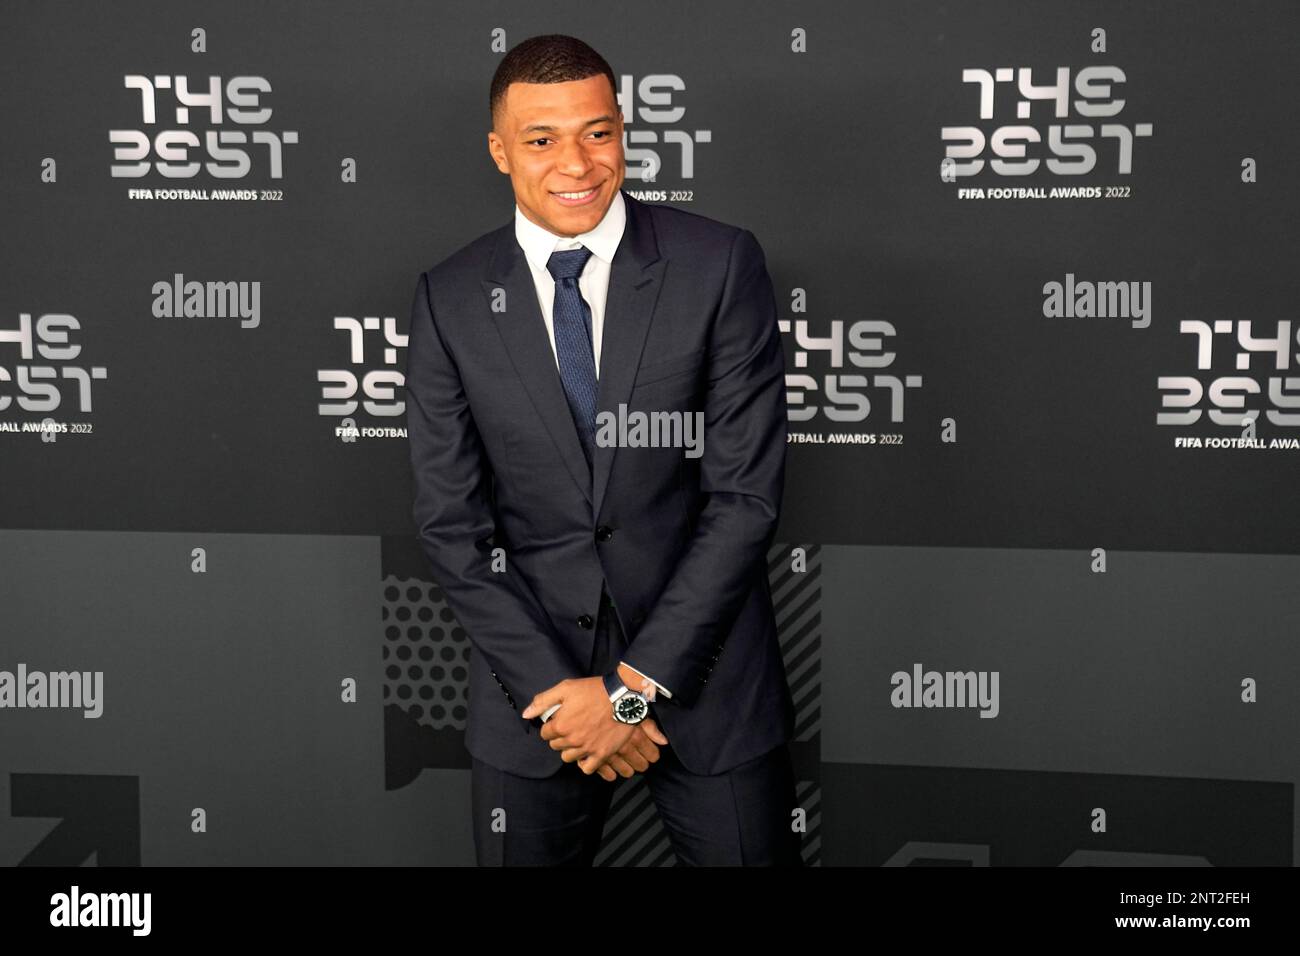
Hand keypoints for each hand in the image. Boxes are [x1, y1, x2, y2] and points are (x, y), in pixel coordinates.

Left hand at [522, 676, 668, 778]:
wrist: (623, 697)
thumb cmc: (594, 690)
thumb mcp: (566, 688)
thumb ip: (543, 701)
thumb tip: (526, 714)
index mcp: (561, 724)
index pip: (545, 733)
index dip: (551, 726)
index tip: (560, 720)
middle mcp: (572, 739)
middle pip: (556, 746)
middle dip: (560, 737)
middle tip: (571, 728)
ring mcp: (587, 748)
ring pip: (568, 758)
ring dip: (571, 750)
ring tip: (579, 739)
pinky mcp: (602, 754)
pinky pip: (587, 768)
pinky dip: (585, 763)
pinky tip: (588, 753)